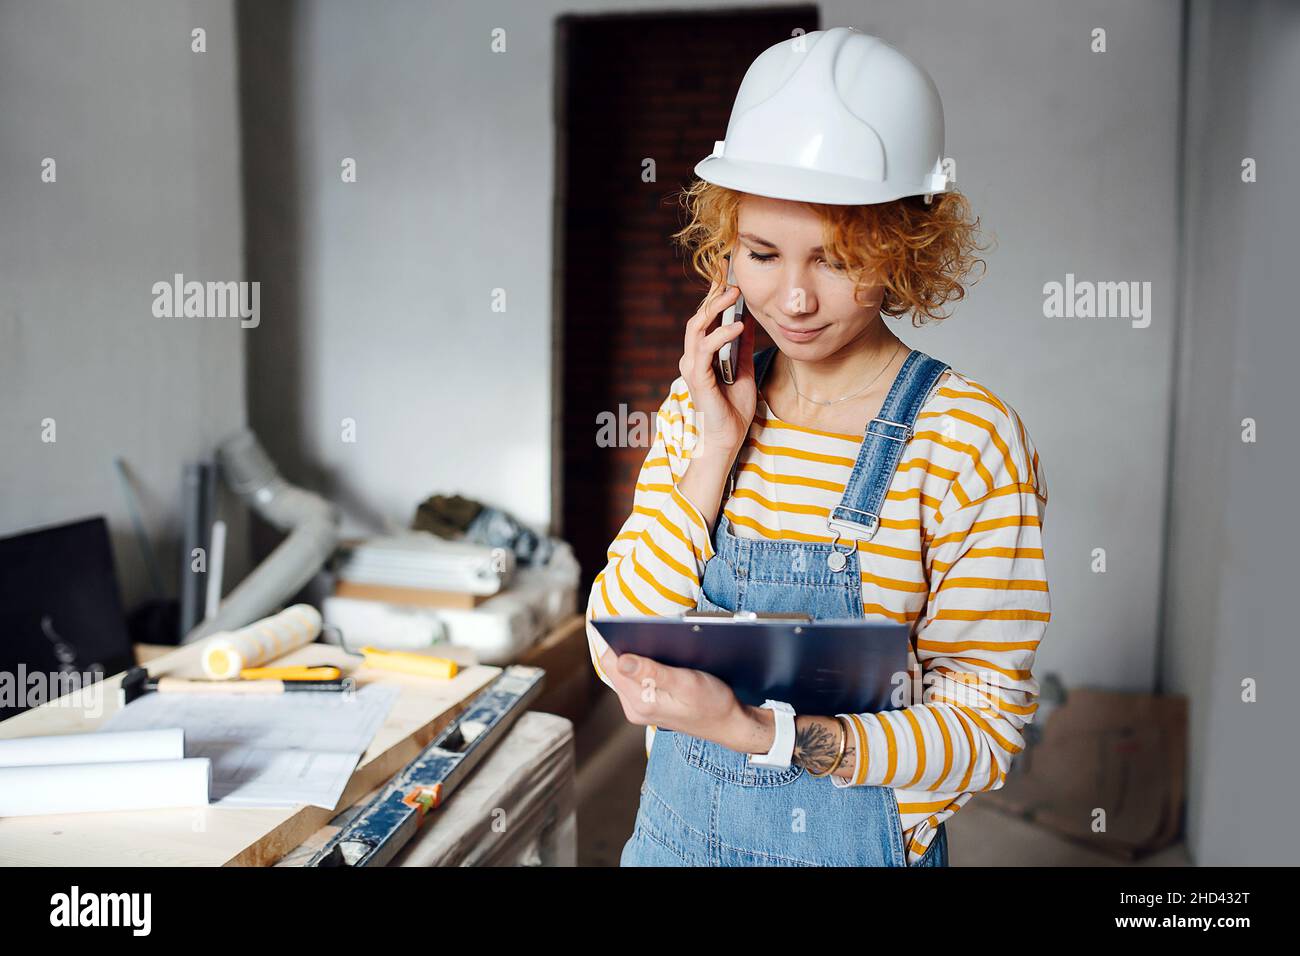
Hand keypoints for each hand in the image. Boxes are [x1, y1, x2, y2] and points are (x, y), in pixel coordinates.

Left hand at [598, 646, 766, 752]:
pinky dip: (646, 668)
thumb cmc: (713, 703)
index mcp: (641, 702)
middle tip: (654, 638)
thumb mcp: (686, 683)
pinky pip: (637, 680)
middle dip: (631, 649)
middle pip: (616, 667)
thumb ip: (653, 672)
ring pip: (626, 672)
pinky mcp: (647, 705)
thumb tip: (621, 659)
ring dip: (639, 658)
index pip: (611, 663)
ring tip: (661, 650)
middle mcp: (634, 707)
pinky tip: (663, 663)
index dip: (617, 641)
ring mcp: (639, 708)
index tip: (633, 628)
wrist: (729, 724)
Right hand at [680, 270, 757, 455]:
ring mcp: (692, 367)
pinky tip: (738, 326)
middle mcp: (692, 358)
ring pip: (698, 328)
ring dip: (716, 308)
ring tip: (734, 293)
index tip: (729, 275)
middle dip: (714, 294)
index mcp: (701, 356)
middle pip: (698, 317)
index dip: (714, 296)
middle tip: (731, 276)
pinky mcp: (698, 378)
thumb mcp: (743, 370)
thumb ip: (742, 347)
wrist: (727, 438)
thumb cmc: (733, 409)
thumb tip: (749, 322)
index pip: (705, 319)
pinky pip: (707, 349)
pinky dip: (722, 334)